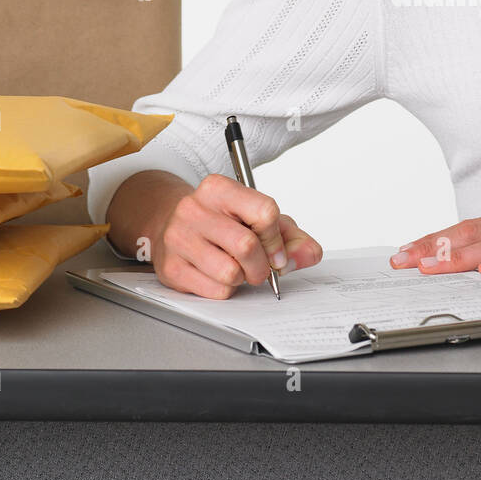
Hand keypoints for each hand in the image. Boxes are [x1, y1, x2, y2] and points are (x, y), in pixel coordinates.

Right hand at [154, 173, 322, 298]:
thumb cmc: (222, 222)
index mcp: (219, 189)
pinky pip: (215, 291)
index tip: (277, 253)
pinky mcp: (171, 267)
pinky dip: (225, 289)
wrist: (172, 227)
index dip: (277, 240)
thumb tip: (309, 255)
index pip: (265, 212)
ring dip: (242, 278)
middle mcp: (194, 209)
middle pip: (247, 245)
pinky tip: (217, 275)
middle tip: (261, 268)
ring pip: (230, 272)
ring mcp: (179, 238)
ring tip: (235, 268)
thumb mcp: (260, 219)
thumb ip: (292, 237)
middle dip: (262, 266)